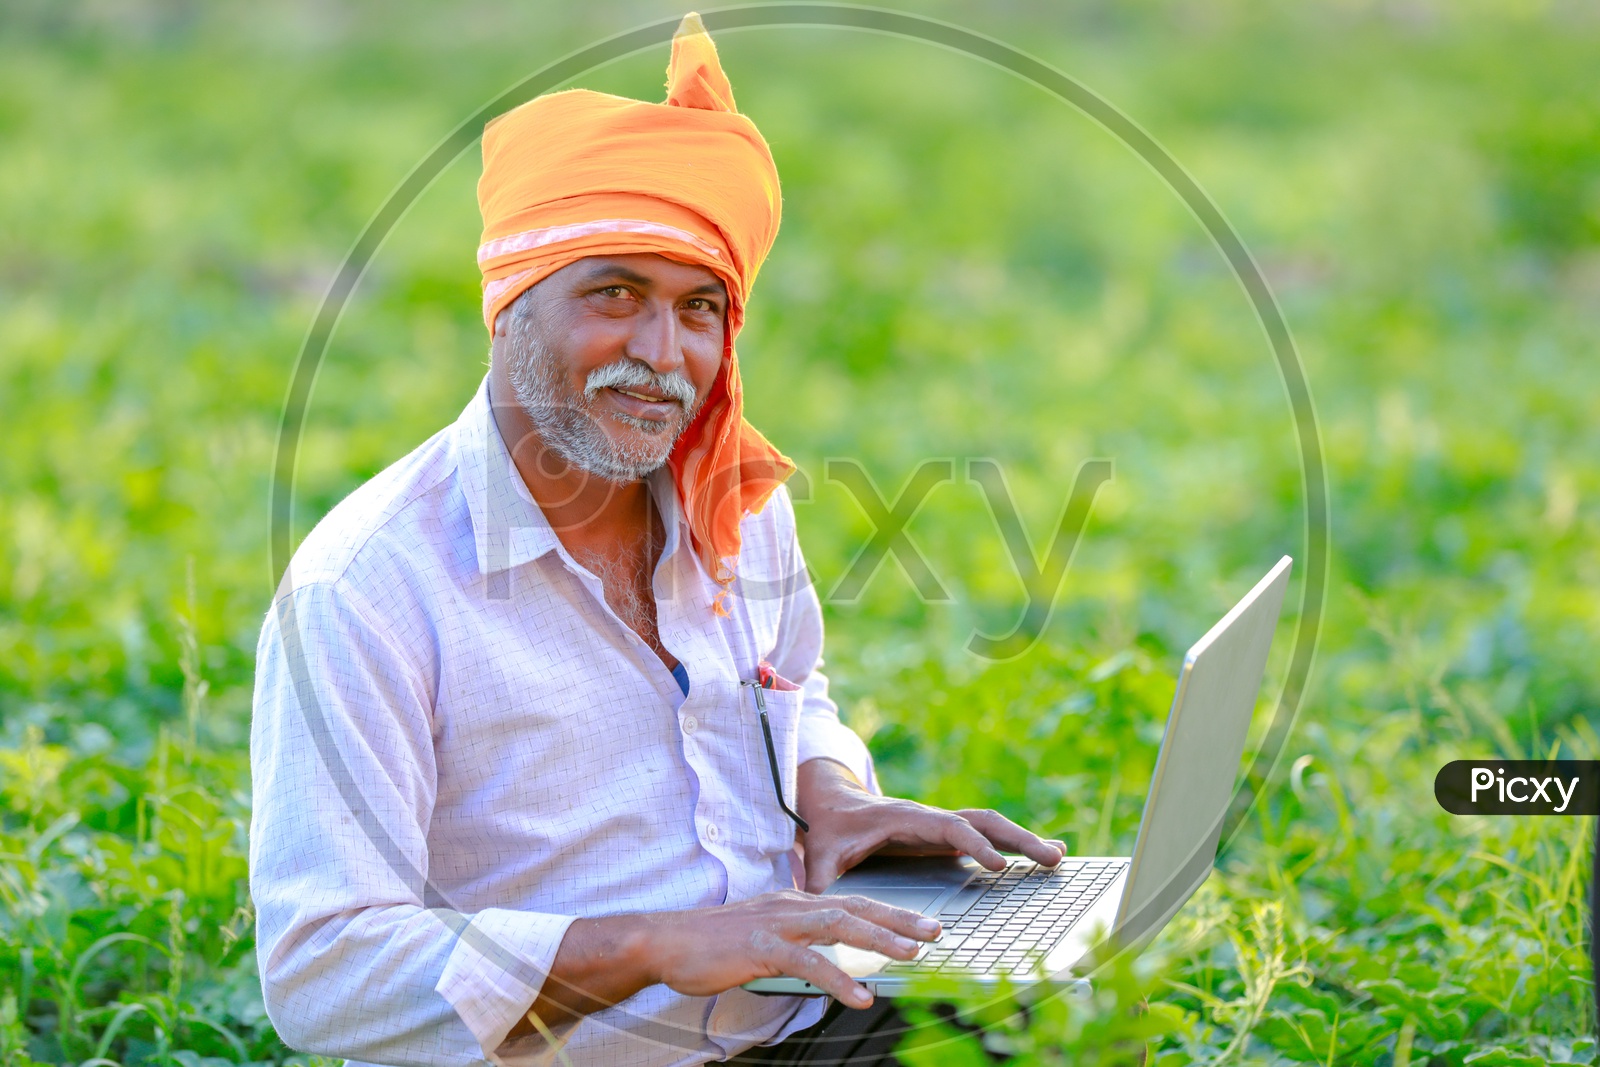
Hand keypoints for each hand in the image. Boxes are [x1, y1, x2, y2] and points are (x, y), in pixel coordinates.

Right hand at [642, 889, 940, 1007]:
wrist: (665, 941)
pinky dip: (838, 979)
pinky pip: (808, 963)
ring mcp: (777, 924)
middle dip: (898, 918)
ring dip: (879, 939)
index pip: (850, 903)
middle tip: (935, 929)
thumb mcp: (762, 936)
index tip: (921, 922)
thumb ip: (794, 941)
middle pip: (855, 907)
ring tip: (911, 955)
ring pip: (838, 926)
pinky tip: (861, 996)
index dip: (888, 912)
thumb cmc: (711, 944)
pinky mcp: (761, 947)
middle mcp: (791, 906)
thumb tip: (823, 959)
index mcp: (794, 903)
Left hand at [795, 759, 1066, 893]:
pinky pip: (984, 835)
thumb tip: (815, 911)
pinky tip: (1040, 855)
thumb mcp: (820, 856)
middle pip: (981, 820)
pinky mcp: (944, 836)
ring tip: (1058, 856)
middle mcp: (928, 818)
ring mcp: (939, 825)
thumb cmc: (829, 830)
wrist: (832, 804)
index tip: (997, 864)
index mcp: (903, 819)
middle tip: (1052, 856)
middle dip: (1017, 837)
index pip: (947, 827)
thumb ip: (819, 881)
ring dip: (1023, 838)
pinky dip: (1013, 843)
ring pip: (988, 825)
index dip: (973, 844)